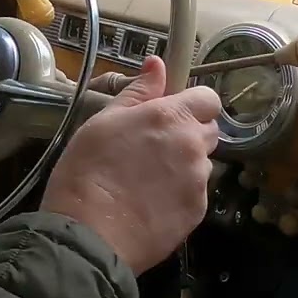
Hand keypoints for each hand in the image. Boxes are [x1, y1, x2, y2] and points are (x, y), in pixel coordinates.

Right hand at [41, 55, 220, 272]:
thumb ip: (138, 91)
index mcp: (172, 117)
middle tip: (155, 147)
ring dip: (186, 165)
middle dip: (190, 134)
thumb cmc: (88, 172)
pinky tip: (152, 202)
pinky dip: (182, 194)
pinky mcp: (198, 211)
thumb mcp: (104, 121)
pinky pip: (197, 193)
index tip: (173, 114)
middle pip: (209, 131)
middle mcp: (193, 145)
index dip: (193, 104)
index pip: (209, 98)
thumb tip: (157, 63)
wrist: (90, 234)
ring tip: (149, 179)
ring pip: (203, 163)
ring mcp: (199, 180)